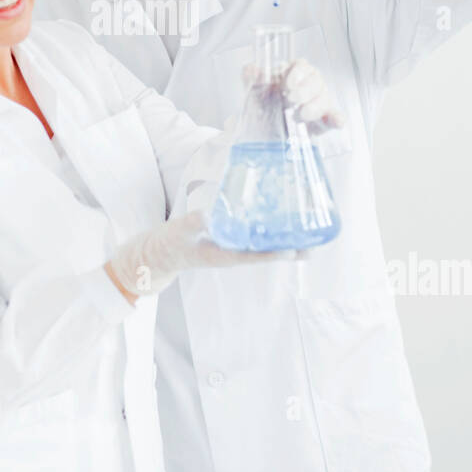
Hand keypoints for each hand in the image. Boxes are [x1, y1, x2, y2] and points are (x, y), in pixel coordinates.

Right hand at [106, 210, 298, 300]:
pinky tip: (275, 218)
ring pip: (262, 245)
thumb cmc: (167, 245)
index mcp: (222, 254)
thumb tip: (209, 215)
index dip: (278, 253)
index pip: (256, 256)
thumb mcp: (178, 233)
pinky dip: (267, 229)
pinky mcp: (228, 240)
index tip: (299, 251)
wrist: (156, 254)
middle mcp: (232, 252)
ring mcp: (231, 247)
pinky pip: (252, 237)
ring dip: (282, 238)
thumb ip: (192, 224)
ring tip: (306, 230)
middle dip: (290, 247)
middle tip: (315, 241)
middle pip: (267, 252)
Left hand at [241, 58, 344, 133]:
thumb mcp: (253, 95)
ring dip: (315, 106)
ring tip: (301, 115)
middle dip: (305, 90)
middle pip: (316, 80)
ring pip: (325, 98)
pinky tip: (336, 121)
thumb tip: (251, 69)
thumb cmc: (262, 111)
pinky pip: (335, 118)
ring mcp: (317, 104)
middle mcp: (308, 87)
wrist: (263, 138)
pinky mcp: (323, 122)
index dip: (296, 73)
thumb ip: (251, 80)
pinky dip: (337, 118)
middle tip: (291, 100)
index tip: (286, 85)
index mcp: (292, 75)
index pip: (302, 65)